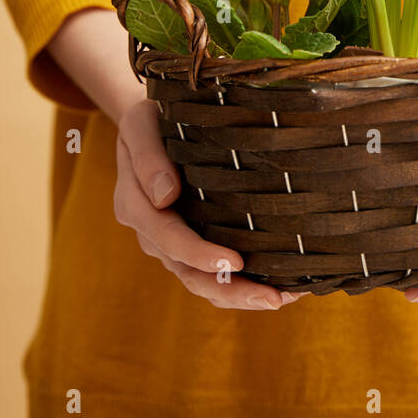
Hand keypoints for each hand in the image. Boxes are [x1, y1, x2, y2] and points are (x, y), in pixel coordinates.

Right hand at [114, 98, 304, 309]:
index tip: (234, 261)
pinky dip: (240, 284)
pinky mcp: (191, 242)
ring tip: (281, 299)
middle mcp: (151, 232)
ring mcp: (170, 243)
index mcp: (135, 205)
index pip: (167, 236)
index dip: (198, 254)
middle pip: (187, 272)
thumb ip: (148, 157)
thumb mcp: (140, 124)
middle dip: (228, 289)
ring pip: (201, 281)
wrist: (152, 124)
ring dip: (238, 295)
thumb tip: (165, 196)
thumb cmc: (151, 118)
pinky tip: (278, 287)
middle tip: (271, 298)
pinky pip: (212, 272)